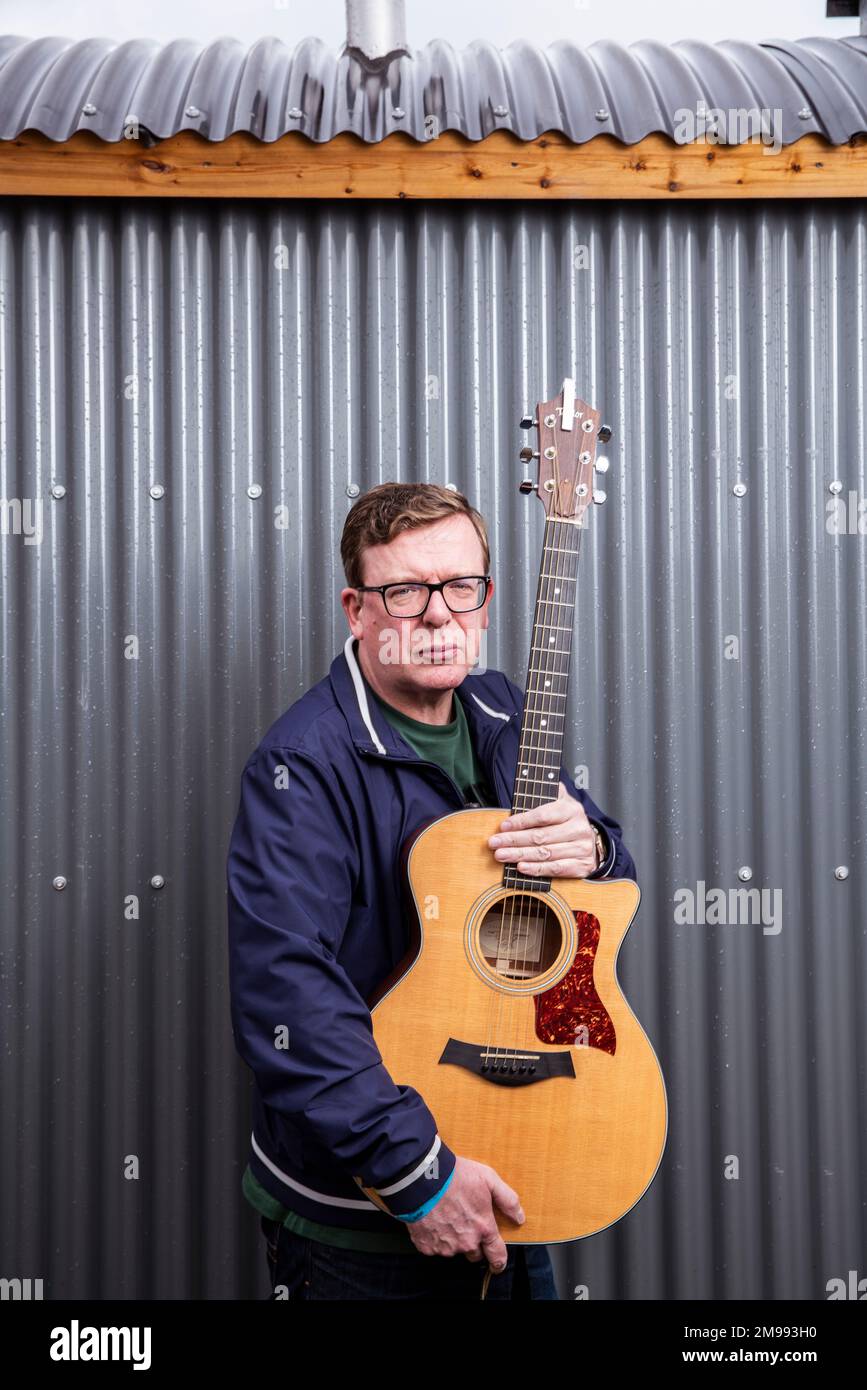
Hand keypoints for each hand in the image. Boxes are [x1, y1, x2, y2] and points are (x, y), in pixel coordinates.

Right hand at [405, 1155, 523, 1269]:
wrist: (422, 1178)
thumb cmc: (456, 1176)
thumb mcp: (488, 1179)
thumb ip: (507, 1200)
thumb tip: (520, 1217)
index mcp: (483, 1228)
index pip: (497, 1255)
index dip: (499, 1262)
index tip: (498, 1264)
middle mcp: (466, 1242)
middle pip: (474, 1254)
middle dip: (473, 1243)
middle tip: (465, 1222)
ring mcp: (445, 1246)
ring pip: (454, 1249)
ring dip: (453, 1238)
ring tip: (446, 1215)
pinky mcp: (427, 1246)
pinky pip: (434, 1247)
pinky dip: (435, 1237)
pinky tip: (433, 1219)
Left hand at [487, 782, 598, 877]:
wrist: (590, 843)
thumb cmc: (567, 821)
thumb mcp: (561, 801)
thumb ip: (546, 792)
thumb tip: (528, 776)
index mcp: (572, 809)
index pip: (543, 816)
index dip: (521, 821)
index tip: (503, 826)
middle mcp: (579, 829)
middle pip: (540, 836)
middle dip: (513, 840)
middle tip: (495, 843)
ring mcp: (581, 849)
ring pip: (545, 853)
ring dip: (520, 855)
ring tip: (501, 855)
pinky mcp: (581, 866)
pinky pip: (555, 868)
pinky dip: (537, 869)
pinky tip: (521, 866)